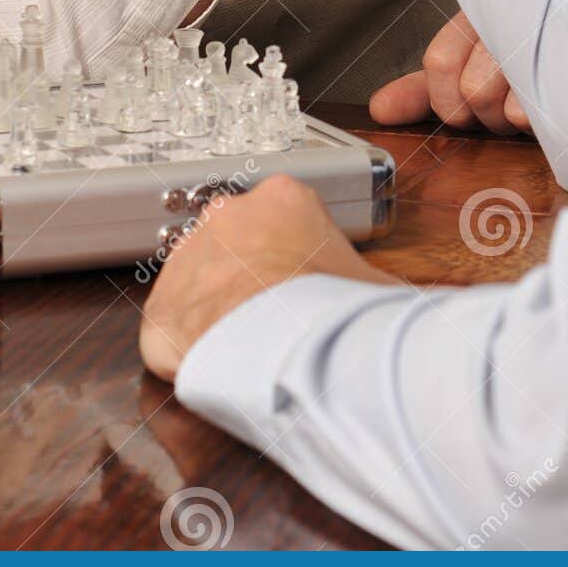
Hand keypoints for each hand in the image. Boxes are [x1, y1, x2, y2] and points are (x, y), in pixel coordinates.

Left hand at [139, 174, 392, 381]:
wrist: (288, 347)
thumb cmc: (336, 308)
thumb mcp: (379, 285)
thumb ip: (378, 282)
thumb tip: (407, 302)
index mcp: (284, 198)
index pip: (285, 215)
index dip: (297, 253)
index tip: (307, 282)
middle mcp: (227, 217)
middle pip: (237, 242)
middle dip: (252, 275)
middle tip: (279, 315)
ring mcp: (187, 260)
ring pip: (200, 283)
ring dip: (218, 310)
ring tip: (251, 346)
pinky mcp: (160, 309)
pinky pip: (172, 329)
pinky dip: (190, 351)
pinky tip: (219, 368)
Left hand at [369, 9, 530, 134]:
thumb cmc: (524, 52)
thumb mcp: (468, 62)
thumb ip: (425, 88)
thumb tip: (379, 111)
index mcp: (478, 15)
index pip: (438, 62)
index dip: (442, 98)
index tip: (458, 111)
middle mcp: (505, 22)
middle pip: (468, 93)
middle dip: (481, 114)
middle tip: (503, 101)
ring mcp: (540, 41)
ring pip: (500, 106)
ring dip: (514, 117)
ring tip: (532, 98)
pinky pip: (535, 113)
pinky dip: (541, 118)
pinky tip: (554, 97)